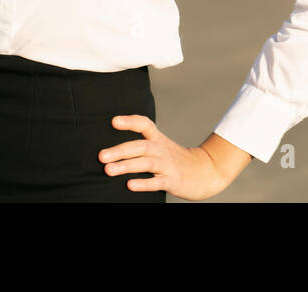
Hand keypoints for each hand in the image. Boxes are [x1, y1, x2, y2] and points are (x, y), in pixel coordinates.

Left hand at [99, 116, 244, 199]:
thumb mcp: (161, 146)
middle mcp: (162, 150)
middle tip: (101, 156)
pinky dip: (144, 183)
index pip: (144, 124)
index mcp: (158, 139)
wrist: (207, 171)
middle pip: (141, 146)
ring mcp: (168, 165)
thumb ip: (142, 144)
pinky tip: (130, 185)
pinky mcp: (173, 181)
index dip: (130, 122)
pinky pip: (157, 182)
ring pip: (146, 163)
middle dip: (120, 150)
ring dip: (126, 166)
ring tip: (108, 170)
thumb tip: (112, 148)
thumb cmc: (176, 159)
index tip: (113, 121)